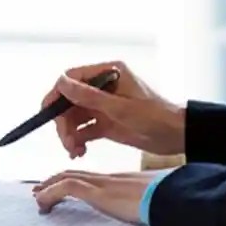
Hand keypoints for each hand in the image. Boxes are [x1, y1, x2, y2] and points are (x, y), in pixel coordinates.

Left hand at [33, 170, 160, 224]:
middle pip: (74, 174)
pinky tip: (43, 202)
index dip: (71, 179)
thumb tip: (146, 210)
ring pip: (66, 178)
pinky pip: (66, 188)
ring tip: (38, 198)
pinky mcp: (98, 192)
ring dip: (48, 187)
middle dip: (54, 181)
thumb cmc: (166, 200)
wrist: (170, 197)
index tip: (59, 187)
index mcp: (119, 181)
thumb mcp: (151, 201)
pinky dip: (51, 193)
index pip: (89, 177)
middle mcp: (107, 178)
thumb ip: (142, 202)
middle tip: (40, 190)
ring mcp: (102, 183)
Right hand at [42, 61, 184, 158]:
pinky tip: (79, 152)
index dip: (57, 94)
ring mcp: (104, 106)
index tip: (47, 112)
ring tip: (74, 150)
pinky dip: (78, 141)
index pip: (73, 78)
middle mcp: (103, 87)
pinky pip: (84, 130)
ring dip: (69, 133)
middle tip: (66, 141)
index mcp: (108, 73)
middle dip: (64, 121)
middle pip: (70, 100)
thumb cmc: (155, 117)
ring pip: (75, 117)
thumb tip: (60, 82)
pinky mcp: (107, 123)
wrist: (178, 137)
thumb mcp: (119, 108)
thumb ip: (88, 96)